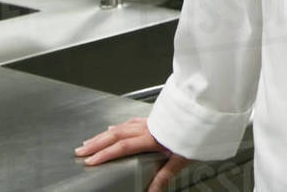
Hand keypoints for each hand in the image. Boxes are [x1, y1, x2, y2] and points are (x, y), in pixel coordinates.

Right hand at [74, 117, 190, 191]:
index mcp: (152, 137)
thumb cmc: (195, 133)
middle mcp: (148, 127)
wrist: (206, 111)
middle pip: (116, 134)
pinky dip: (120, 126)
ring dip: (104, 135)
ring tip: (90, 142)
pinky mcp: (155, 117)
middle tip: (80, 151)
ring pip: (121, 126)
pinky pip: (131, 121)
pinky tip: (115, 127)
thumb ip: (164, 176)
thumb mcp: (181, 158)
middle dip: (96, 143)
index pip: (123, 147)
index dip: (105, 154)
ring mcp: (150, 120)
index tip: (89, 161)